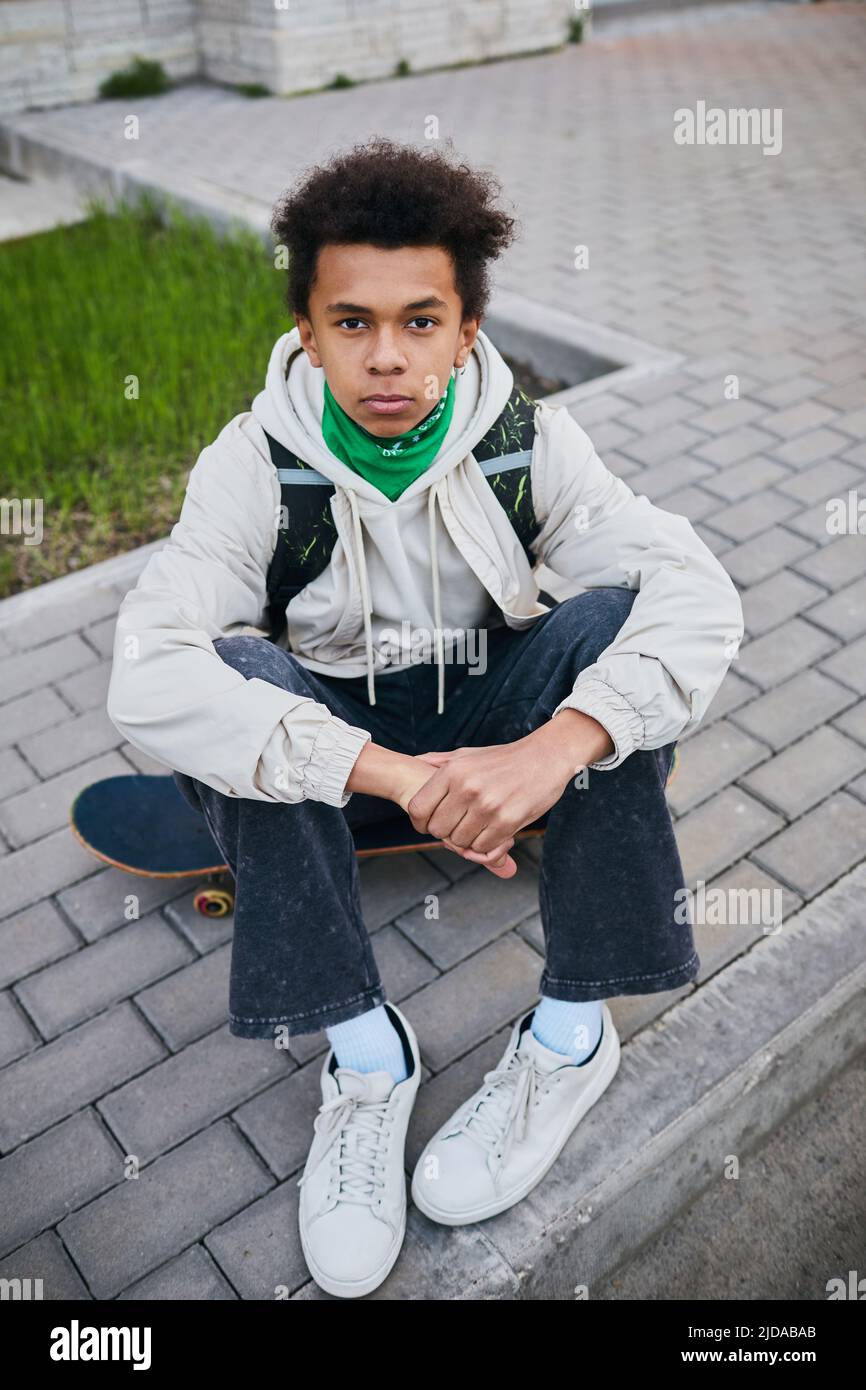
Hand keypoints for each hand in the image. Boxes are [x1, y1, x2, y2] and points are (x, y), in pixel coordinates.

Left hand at [396, 755, 517, 877]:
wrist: (545, 757)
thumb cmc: (505, 758)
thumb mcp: (469, 754)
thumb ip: (441, 761)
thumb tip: (416, 761)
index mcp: (453, 771)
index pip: (418, 808)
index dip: (420, 822)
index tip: (428, 824)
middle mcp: (467, 788)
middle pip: (438, 829)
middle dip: (446, 832)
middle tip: (459, 825)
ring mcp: (487, 806)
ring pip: (460, 842)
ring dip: (467, 839)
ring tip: (478, 826)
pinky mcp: (507, 821)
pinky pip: (483, 847)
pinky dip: (486, 844)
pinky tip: (493, 829)